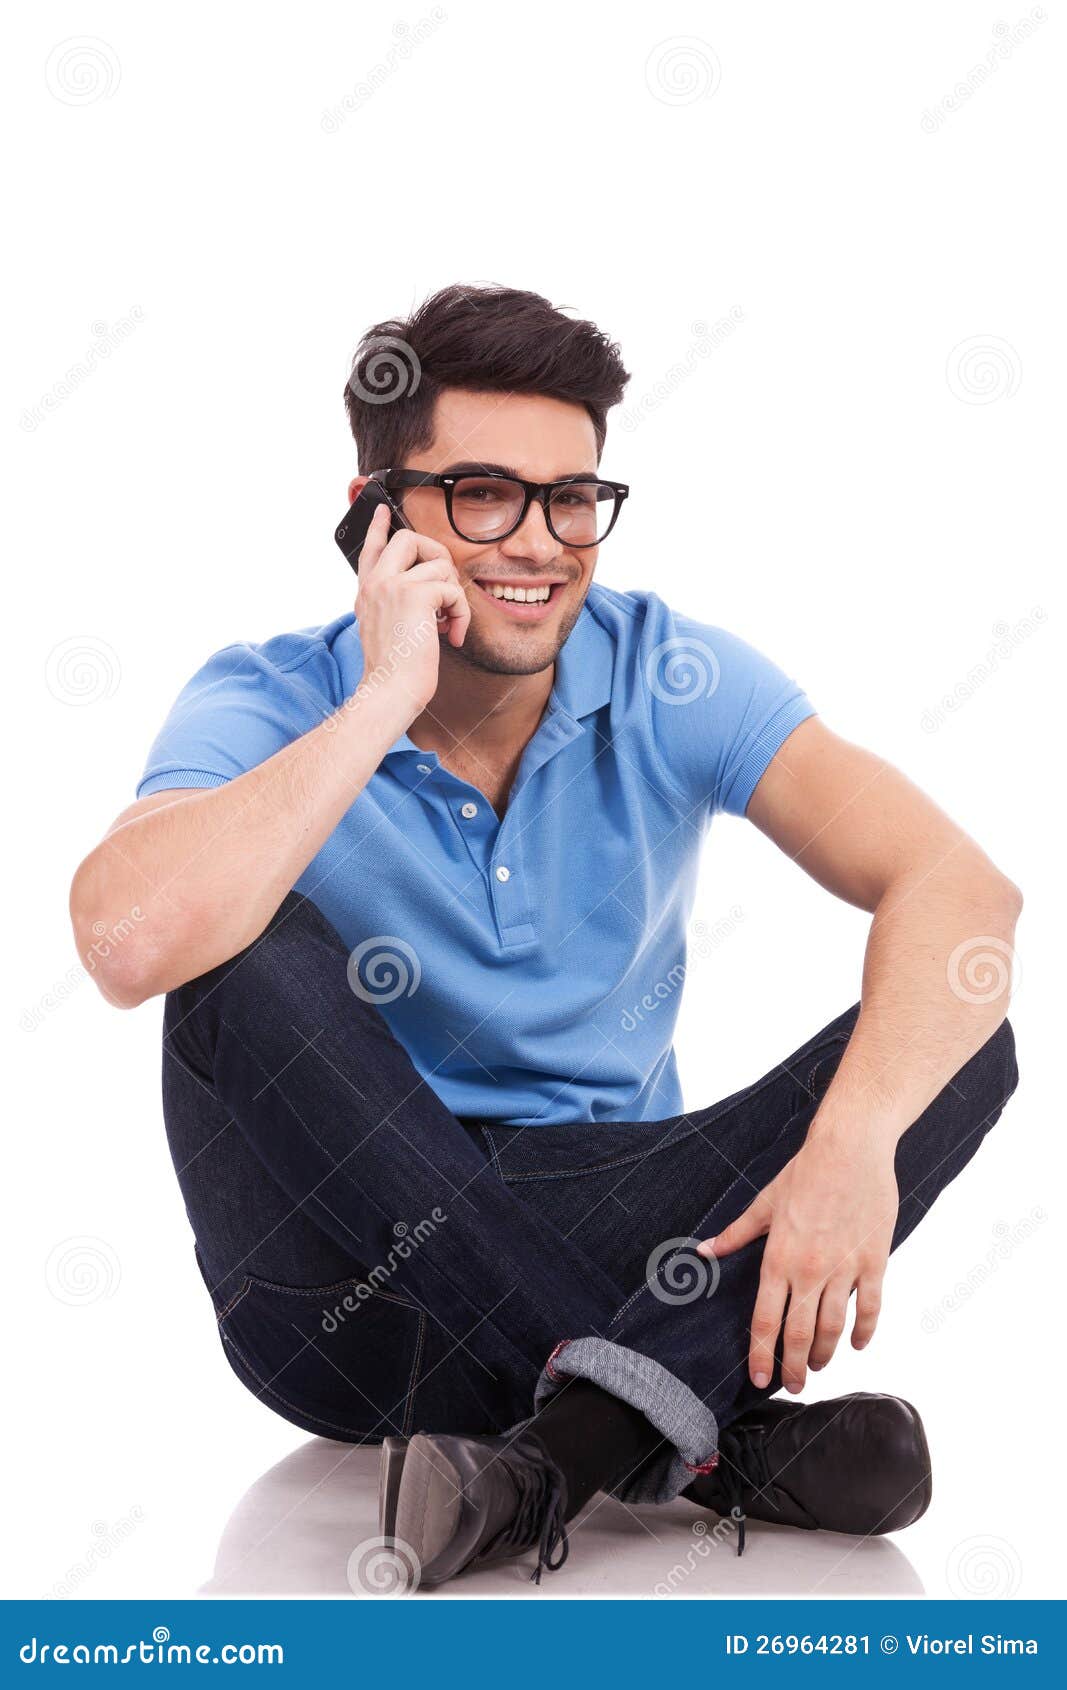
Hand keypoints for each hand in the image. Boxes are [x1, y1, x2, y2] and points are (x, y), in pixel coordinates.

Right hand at [354, 502, 469, 717]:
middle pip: (407, 539)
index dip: (378, 527)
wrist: (390, 690)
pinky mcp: (416, 594)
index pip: (371, 549)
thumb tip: (429, 593)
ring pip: (440, 565)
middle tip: (445, 586)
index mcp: (367, 592)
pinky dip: (461, 613)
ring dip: (454, 597)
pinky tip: (451, 636)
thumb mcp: (386, 630)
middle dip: (436, 555)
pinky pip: (453, 589)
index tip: (383, 510)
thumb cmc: (393, 672)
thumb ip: (397, 605)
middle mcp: (376, 583)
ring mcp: (393, 585)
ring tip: (447, 625)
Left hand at [698, 1133, 898, 1393]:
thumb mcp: (765, 1203)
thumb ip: (736, 1234)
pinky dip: (864, 1331)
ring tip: (818, 1367)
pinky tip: (857, 1345)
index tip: (759, 1379)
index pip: (765, 1319)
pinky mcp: (873, 1261)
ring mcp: (844, 1268)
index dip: (761, 1354)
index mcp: (778, 1258)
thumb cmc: (804, 1173)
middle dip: (794, 1367)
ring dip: (825, 1354)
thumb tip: (704, 1250)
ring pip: (834, 1327)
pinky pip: (870, 1307)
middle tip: (793, 1386)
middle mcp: (810, 1270)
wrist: (851, 1149)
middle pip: (800, 1334)